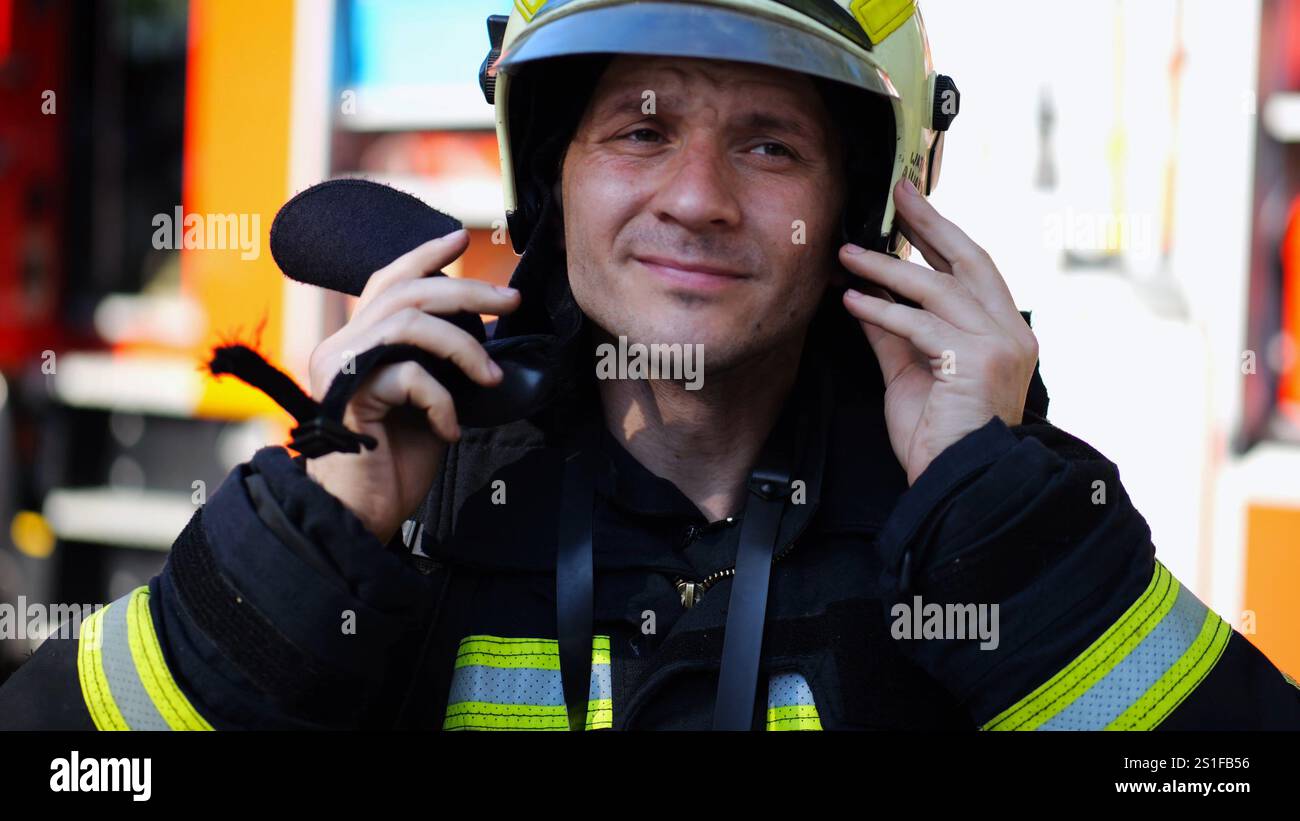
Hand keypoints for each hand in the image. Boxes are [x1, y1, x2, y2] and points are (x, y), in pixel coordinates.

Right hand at [303, 230, 521, 542]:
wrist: (361, 517)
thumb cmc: (396, 464)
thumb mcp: (428, 401)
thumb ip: (439, 363)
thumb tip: (484, 331)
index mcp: (357, 344)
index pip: (388, 280)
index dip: (424, 256)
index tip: (460, 239)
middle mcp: (340, 347)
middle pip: (407, 292)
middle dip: (468, 291)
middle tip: (510, 303)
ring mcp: (340, 371)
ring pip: (408, 323)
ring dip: (463, 346)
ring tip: (489, 378)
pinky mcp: (348, 399)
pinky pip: (409, 376)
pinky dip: (443, 401)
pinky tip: (450, 430)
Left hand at [839, 177, 1038, 485]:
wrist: (956, 483)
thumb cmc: (936, 437)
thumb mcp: (909, 373)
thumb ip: (892, 333)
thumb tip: (864, 295)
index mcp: (1004, 332)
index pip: (974, 269)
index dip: (943, 232)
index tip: (912, 203)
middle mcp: (1012, 332)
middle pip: (970, 259)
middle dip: (931, 222)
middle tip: (898, 193)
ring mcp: (999, 345)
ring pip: (939, 288)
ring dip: (888, 268)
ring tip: (849, 255)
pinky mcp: (976, 361)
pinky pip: (920, 325)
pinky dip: (882, 311)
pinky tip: (852, 301)